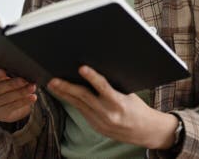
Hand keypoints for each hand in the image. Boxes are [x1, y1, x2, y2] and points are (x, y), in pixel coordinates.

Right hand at [0, 69, 37, 122]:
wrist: (4, 102)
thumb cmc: (1, 84)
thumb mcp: (0, 78)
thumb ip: (4, 74)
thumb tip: (18, 70)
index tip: (4, 72)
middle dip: (12, 84)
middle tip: (24, 80)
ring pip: (6, 99)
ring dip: (21, 92)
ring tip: (32, 87)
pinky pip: (12, 107)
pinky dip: (24, 101)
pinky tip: (31, 97)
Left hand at [47, 65, 177, 148]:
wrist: (144, 130)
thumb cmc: (137, 107)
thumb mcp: (128, 93)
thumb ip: (112, 85)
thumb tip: (94, 70)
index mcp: (119, 102)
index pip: (103, 87)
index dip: (92, 77)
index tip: (81, 68)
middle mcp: (108, 114)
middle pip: (84, 97)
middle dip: (67, 87)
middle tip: (54, 79)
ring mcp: (100, 122)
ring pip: (78, 105)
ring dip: (64, 94)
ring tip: (53, 85)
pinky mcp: (96, 127)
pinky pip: (81, 112)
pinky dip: (72, 102)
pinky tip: (64, 95)